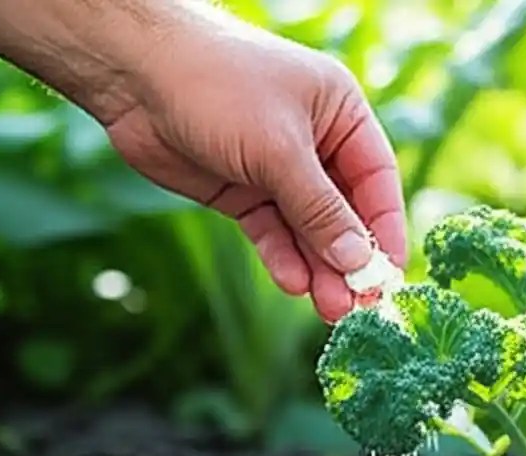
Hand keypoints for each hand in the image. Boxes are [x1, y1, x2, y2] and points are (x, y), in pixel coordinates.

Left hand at [102, 21, 405, 321]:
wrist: (135, 76)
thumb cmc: (218, 87)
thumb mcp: (279, 149)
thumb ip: (320, 209)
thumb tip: (357, 262)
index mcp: (339, 112)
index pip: (377, 179)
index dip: (385, 227)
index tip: (390, 273)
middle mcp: (314, 141)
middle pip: (344, 210)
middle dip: (349, 258)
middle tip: (358, 304)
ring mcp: (276, 168)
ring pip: (307, 228)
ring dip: (318, 267)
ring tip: (328, 308)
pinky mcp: (241, 191)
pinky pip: (271, 231)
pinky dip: (282, 257)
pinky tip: (293, 283)